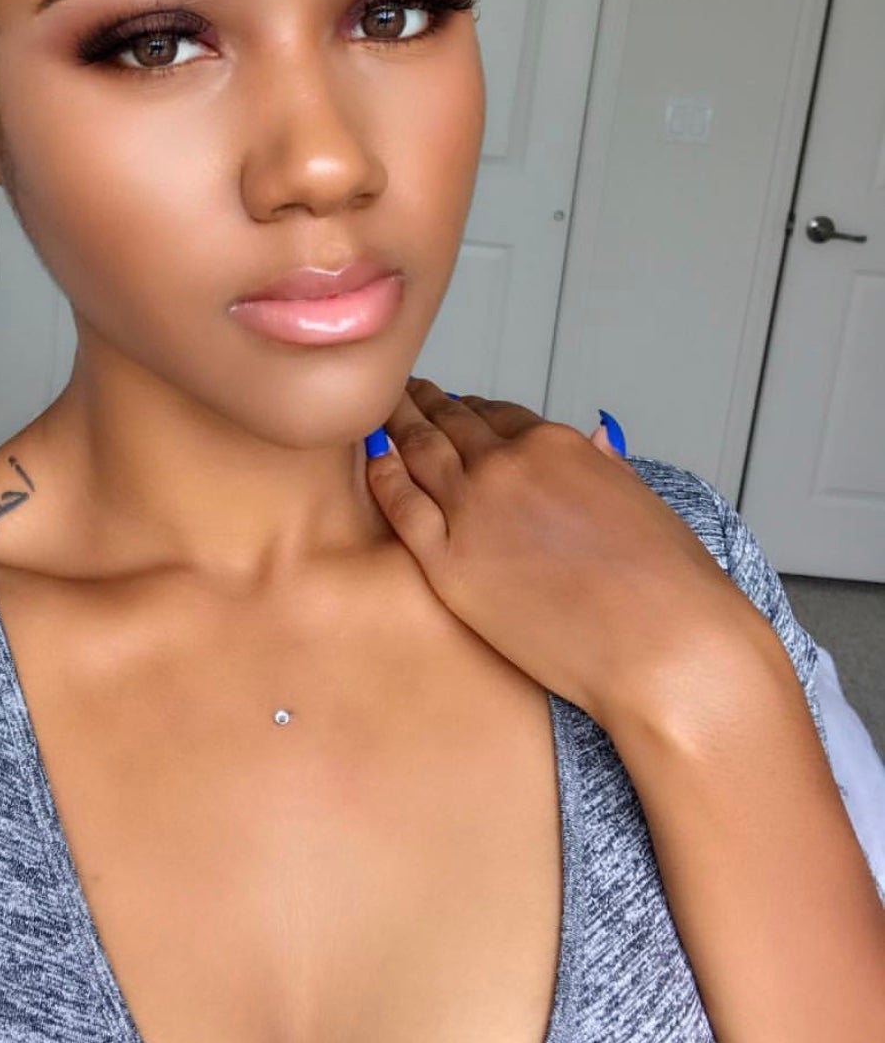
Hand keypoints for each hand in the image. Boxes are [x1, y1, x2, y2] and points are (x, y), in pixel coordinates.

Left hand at [365, 377, 764, 732]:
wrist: (665, 647)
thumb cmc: (669, 586)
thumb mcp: (640, 499)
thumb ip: (604, 465)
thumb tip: (598, 437)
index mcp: (556, 445)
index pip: (497, 414)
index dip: (471, 409)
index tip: (455, 408)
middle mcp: (508, 466)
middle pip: (451, 423)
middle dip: (425, 405)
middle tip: (404, 396)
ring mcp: (473, 510)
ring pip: (420, 450)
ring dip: (398, 426)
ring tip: (382, 416)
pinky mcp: (449, 563)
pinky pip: (401, 505)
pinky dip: (384, 476)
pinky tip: (373, 462)